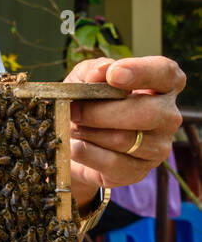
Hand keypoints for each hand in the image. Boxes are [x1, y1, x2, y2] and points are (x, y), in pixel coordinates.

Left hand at [63, 56, 184, 205]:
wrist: (74, 145)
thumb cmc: (87, 104)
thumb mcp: (83, 80)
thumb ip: (92, 70)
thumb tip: (102, 69)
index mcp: (162, 86)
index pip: (166, 73)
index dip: (142, 72)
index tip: (113, 75)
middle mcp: (168, 116)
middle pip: (146, 112)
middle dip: (101, 111)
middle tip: (74, 110)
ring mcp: (158, 147)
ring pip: (125, 139)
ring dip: (90, 132)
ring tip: (74, 127)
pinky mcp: (140, 171)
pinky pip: (113, 163)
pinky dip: (88, 153)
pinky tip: (75, 147)